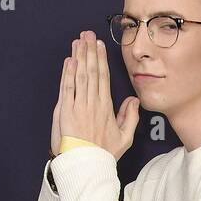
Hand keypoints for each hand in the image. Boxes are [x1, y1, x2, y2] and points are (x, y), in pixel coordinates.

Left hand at [55, 29, 139, 160]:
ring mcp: (78, 106)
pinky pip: (67, 88)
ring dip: (78, 57)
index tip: (98, 45)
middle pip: (91, 71)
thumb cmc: (104, 154)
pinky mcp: (65, 111)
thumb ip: (130, 117)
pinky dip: (67, 73)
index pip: (103, 77)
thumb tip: (134, 99)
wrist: (87, 166)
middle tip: (87, 34)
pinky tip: (69, 61)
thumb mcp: (125, 138)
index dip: (100, 59)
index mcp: (106, 107)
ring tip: (77, 41)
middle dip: (88, 51)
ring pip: (79, 76)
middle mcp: (92, 103)